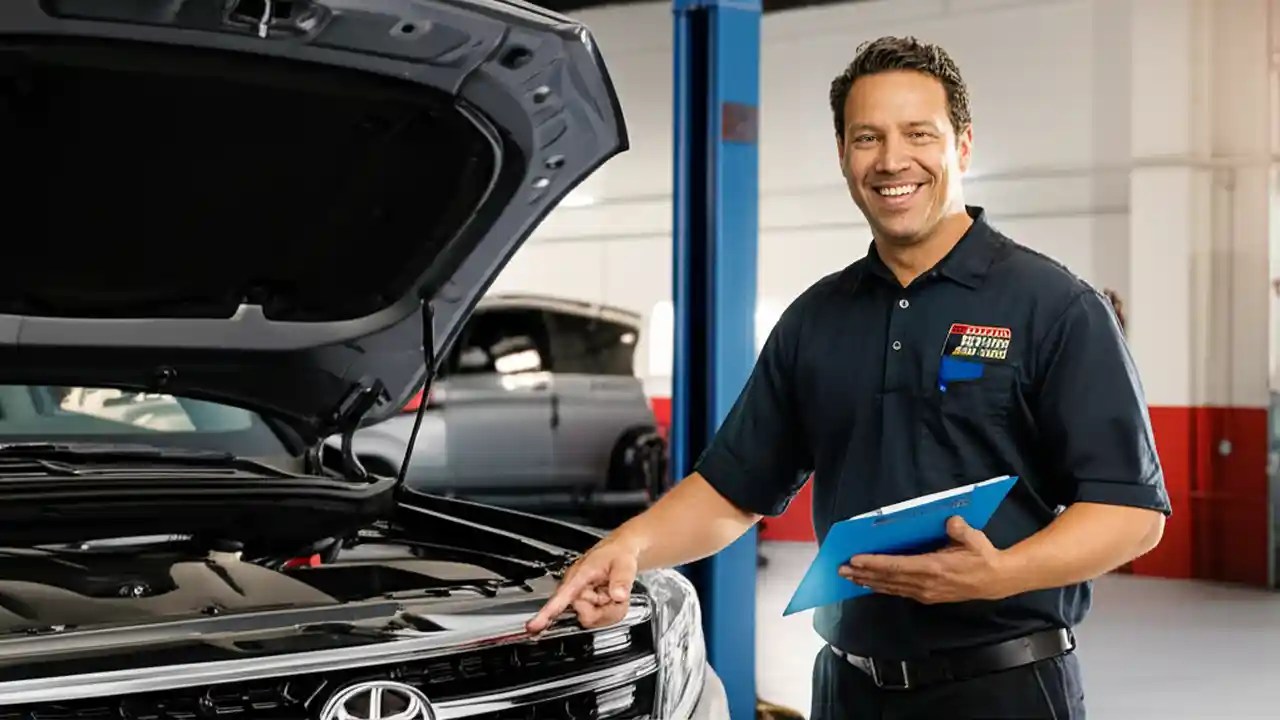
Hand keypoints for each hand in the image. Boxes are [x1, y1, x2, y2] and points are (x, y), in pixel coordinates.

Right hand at [526, 535, 640, 634]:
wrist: (620, 550)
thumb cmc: (617, 552)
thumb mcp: (624, 564)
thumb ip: (621, 581)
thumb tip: (618, 596)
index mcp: (579, 575)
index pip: (561, 598)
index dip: (547, 613)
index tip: (534, 626)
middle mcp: (576, 589)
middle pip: (586, 616)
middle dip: (606, 609)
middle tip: (616, 593)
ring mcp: (582, 599)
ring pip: (594, 620)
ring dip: (610, 609)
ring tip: (614, 592)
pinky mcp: (589, 605)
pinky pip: (601, 619)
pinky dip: (612, 611)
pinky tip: (612, 597)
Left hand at [839, 517, 1014, 603]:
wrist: (996, 581)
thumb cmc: (982, 556)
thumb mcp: (974, 539)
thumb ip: (960, 530)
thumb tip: (950, 521)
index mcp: (934, 568)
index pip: (897, 566)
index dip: (874, 563)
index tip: (855, 560)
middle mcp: (926, 583)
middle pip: (888, 579)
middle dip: (863, 574)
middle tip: (840, 570)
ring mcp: (925, 592)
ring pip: (891, 587)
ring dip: (868, 582)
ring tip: (848, 577)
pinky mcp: (927, 596)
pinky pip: (899, 591)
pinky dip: (881, 587)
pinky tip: (869, 584)